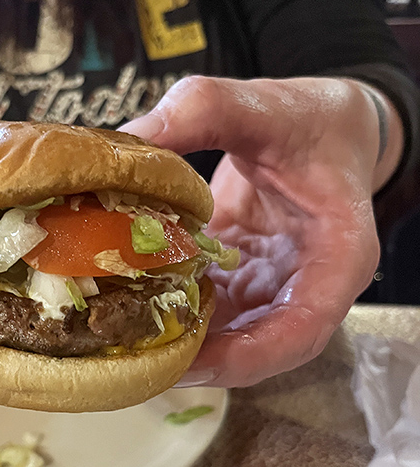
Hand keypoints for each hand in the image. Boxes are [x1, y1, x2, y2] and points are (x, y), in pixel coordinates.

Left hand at [121, 75, 384, 386]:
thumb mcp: (261, 104)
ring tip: (126, 338)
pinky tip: (131, 305)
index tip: (194, 362)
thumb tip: (129, 138)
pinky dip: (176, 312)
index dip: (249, 357)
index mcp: (339, 255)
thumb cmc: (309, 120)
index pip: (304, 329)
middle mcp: (310, 286)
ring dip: (183, 342)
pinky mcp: (247, 283)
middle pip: (263, 350)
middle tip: (139, 358)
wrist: (323, 125)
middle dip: (203, 361)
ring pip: (233, 338)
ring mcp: (275, 289)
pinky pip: (214, 312)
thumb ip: (201, 111)